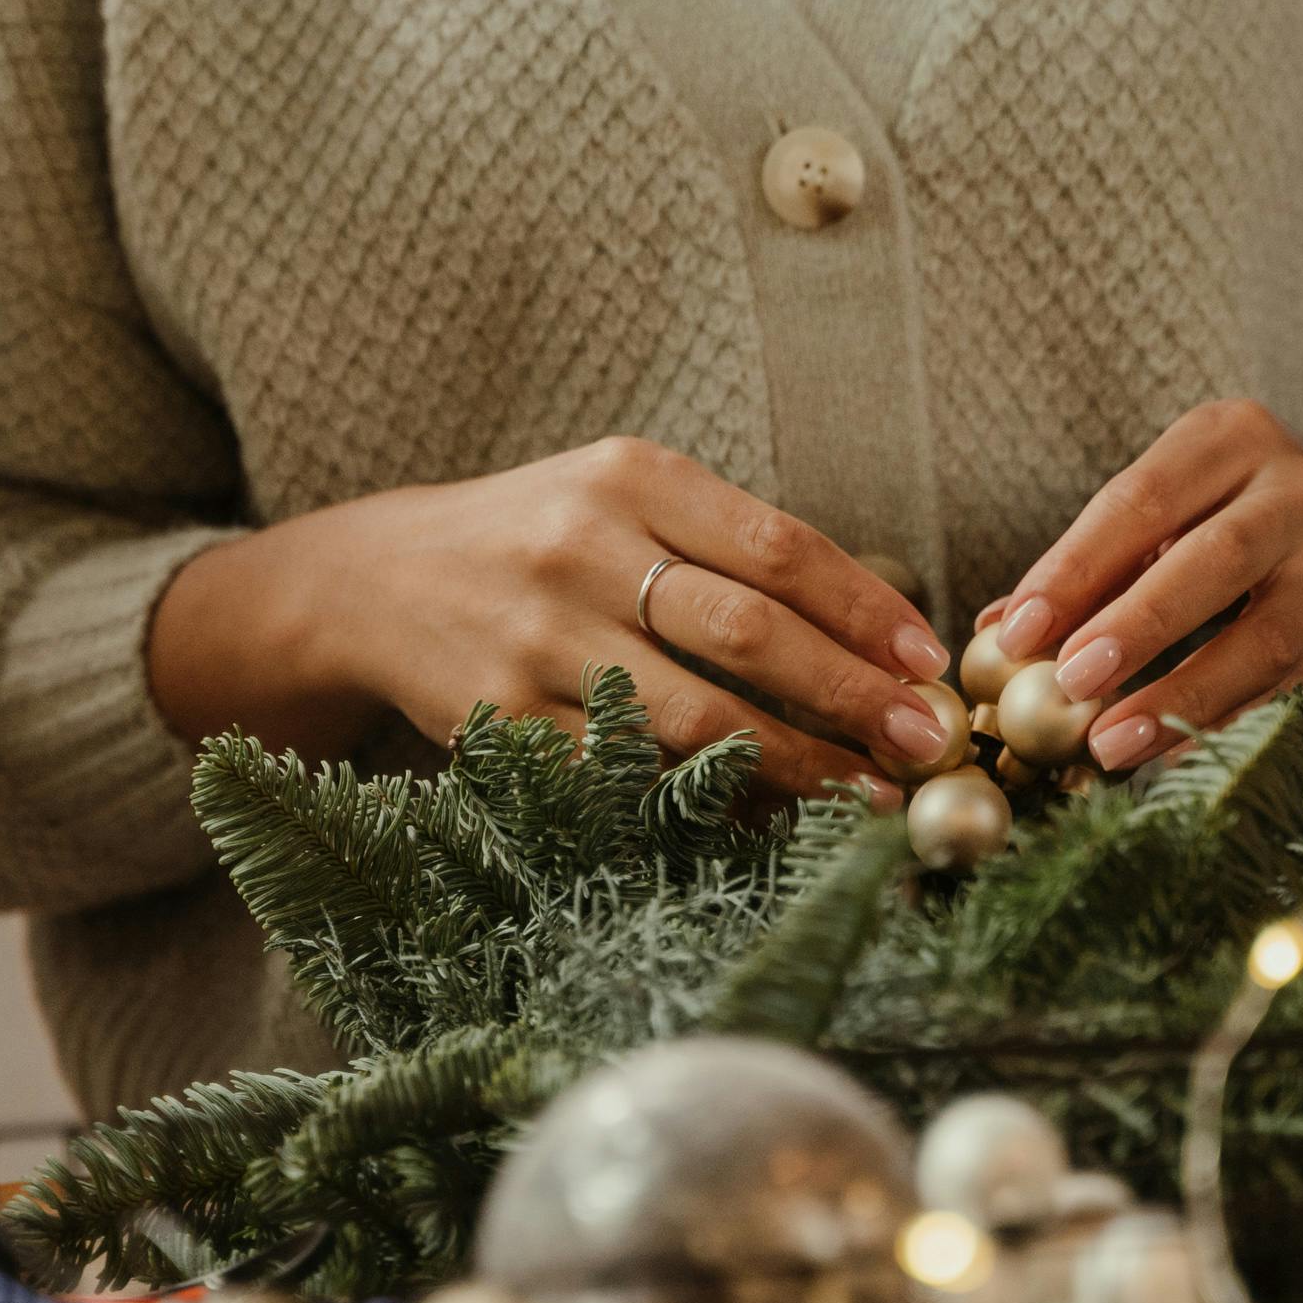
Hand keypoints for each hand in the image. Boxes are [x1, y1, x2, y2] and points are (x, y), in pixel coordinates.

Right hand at [158, 437, 955, 803]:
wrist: (372, 581)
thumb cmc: (534, 541)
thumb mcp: (621, 499)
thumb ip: (729, 549)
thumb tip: (872, 635)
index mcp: (630, 479)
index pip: (779, 547)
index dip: (866, 610)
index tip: (930, 662)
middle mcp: (581, 551)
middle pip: (748, 633)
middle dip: (850, 696)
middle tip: (924, 740)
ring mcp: (538, 642)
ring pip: (692, 718)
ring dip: (795, 767)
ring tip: (867, 797)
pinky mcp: (503, 721)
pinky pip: (627, 776)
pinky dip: (704, 804)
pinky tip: (764, 822)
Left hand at [973, 401, 1302, 771]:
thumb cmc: (1236, 525)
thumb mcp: (1173, 515)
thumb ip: (1090, 568)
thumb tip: (991, 633)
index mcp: (1232, 438)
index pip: (1141, 500)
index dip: (1075, 568)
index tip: (1017, 633)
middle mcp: (1302, 489)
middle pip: (1214, 558)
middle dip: (1136, 625)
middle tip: (1069, 682)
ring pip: (1265, 635)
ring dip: (1182, 695)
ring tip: (1110, 744)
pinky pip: (1295, 691)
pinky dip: (1230, 727)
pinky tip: (1175, 758)